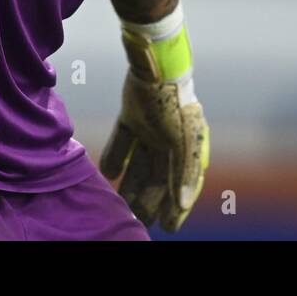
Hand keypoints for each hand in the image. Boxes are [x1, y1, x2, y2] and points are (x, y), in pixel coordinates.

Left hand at [99, 58, 209, 231]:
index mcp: (188, 146)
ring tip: (119, 203)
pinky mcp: (133, 115)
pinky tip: (108, 173)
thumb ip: (184, 172)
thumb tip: (183, 203)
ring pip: (140, 163)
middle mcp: (170, 139)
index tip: (169, 228)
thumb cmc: (175, 104)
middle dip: (149, 199)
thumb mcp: (184, 141)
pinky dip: (117, 156)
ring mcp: (151, 128)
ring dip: (131, 183)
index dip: (177, 208)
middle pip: (159, 177)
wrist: (156, 67)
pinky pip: (123, 141)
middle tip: (137, 220)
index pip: (183, 184)